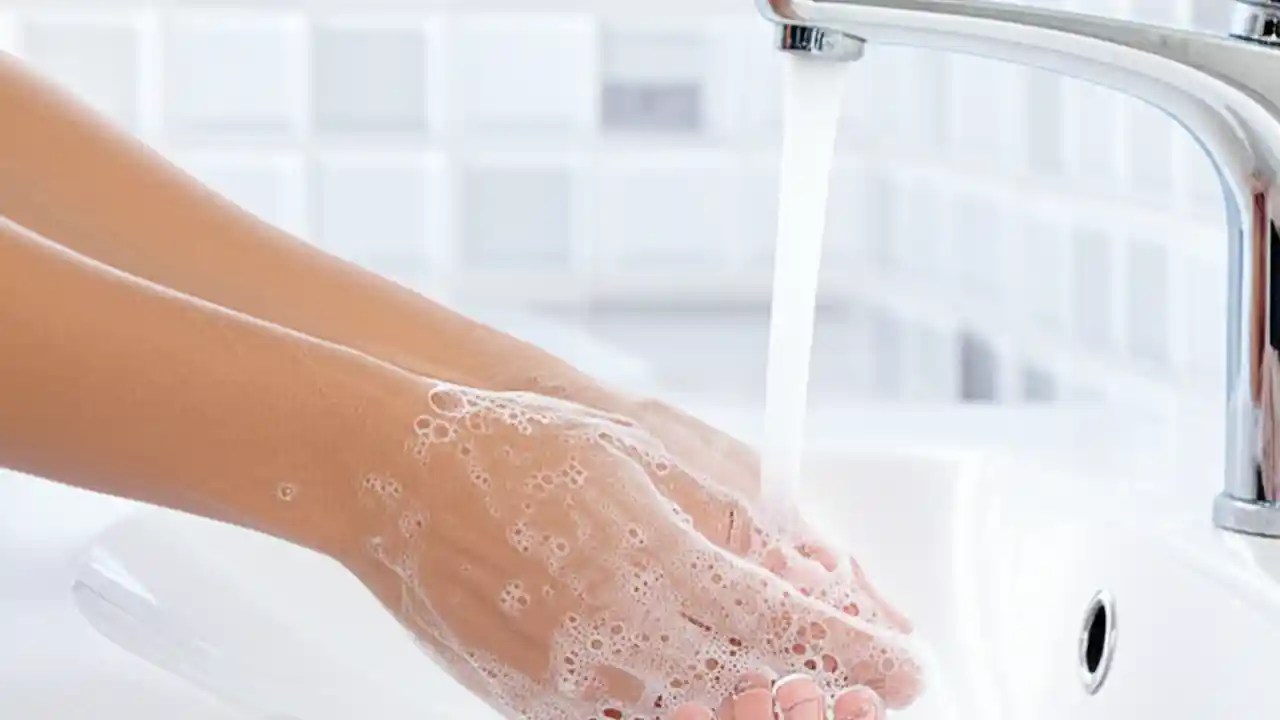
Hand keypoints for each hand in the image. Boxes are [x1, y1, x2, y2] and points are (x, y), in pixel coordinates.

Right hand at [336, 382, 920, 717]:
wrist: (398, 479)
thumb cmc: (514, 449)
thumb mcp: (641, 460)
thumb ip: (732, 527)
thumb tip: (808, 576)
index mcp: (656, 566)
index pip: (788, 630)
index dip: (860, 653)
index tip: (904, 666)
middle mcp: (619, 637)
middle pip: (754, 697)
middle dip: (824, 703)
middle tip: (860, 696)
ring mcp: (570, 683)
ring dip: (754, 718)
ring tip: (793, 700)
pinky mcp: (529, 705)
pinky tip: (703, 703)